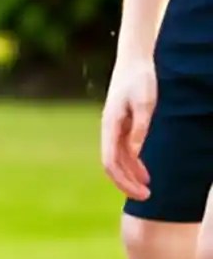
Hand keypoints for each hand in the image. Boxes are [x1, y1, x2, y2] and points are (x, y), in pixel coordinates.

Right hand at [101, 57, 156, 200]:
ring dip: (130, 175)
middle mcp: (109, 130)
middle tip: (148, 197)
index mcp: (110, 126)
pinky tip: (146, 171)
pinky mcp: (121, 125)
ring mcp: (114, 128)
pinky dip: (133, 164)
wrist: (134, 60)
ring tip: (149, 188)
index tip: (143, 193)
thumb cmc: (141, 79)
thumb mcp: (146, 102)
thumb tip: (136, 154)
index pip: (111, 162)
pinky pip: (123, 151)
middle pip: (112, 165)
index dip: (124, 181)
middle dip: (127, 184)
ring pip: (118, 160)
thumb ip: (141, 127)